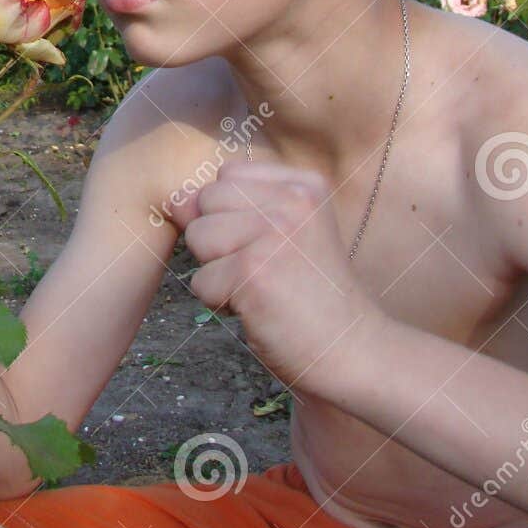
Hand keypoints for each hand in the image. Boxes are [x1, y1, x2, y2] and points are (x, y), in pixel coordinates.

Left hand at [169, 161, 390, 396]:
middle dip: (219, 242)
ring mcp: (274, 233)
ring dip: (218, 273)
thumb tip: (175, 198)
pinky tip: (261, 309)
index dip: (232, 216)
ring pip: (198, 238)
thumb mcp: (277, 236)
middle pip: (206, 201)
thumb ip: (228, 209)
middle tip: (266, 271)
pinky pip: (200, 282)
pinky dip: (221, 304)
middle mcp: (293, 199)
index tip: (272, 247)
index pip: (226, 176)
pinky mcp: (254, 272)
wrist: (351, 351)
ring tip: (262, 288)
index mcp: (304, 184)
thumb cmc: (310, 296)